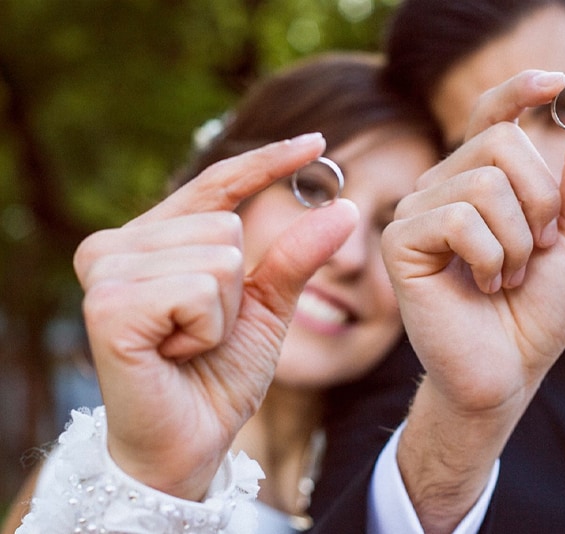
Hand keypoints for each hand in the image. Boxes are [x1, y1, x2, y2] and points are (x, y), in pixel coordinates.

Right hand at [73, 133, 358, 499]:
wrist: (189, 443)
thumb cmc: (218, 374)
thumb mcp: (266, 308)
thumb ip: (297, 256)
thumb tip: (345, 207)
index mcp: (148, 239)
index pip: (216, 184)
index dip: (267, 163)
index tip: (318, 141)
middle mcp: (115, 247)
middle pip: (227, 225)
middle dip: (238, 290)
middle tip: (203, 332)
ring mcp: (106, 273)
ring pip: (220, 257)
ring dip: (224, 313)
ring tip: (189, 344)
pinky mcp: (109, 307)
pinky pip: (201, 289)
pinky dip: (209, 329)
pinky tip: (176, 354)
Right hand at [381, 71, 564, 530]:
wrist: (506, 371)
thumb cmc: (533, 311)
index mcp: (479, 180)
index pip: (492, 115)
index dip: (519, 89)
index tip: (557, 82)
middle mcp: (441, 186)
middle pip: (502, 142)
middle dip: (540, 204)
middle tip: (533, 255)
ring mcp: (416, 211)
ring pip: (484, 183)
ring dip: (516, 241)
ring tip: (506, 277)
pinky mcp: (400, 241)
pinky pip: (458, 218)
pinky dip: (489, 258)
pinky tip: (481, 286)